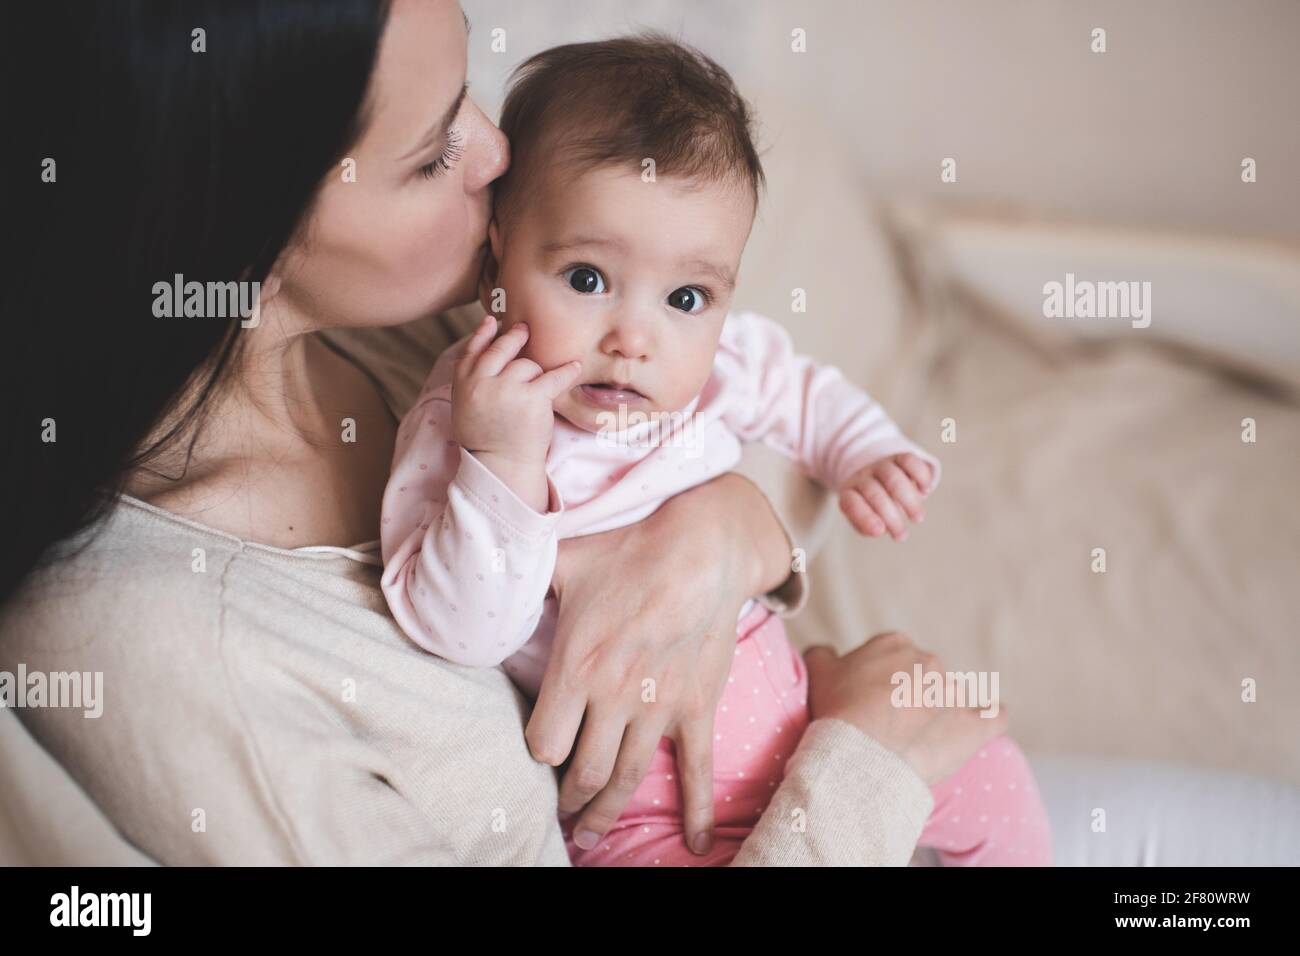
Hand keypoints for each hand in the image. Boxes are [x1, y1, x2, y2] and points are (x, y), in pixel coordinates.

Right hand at [451, 314, 580, 507]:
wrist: (500, 466)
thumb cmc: (485, 438)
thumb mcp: (466, 406)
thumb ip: (471, 380)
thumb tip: (483, 349)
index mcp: (464, 383)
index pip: (474, 350)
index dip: (483, 334)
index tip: (492, 321)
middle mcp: (483, 382)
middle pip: (503, 349)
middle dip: (515, 337)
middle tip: (525, 329)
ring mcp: (507, 388)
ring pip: (527, 364)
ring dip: (535, 375)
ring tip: (535, 392)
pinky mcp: (532, 398)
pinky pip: (553, 377)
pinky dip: (567, 371)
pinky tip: (576, 366)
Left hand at [527, 472, 790, 855]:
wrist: (702, 548)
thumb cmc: (628, 550)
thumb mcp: (563, 559)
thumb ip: (523, 575)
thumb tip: (487, 565)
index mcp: (576, 667)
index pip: (545, 743)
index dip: (539, 753)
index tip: (540, 753)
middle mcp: (614, 697)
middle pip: (583, 771)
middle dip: (568, 799)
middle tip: (562, 813)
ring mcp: (658, 707)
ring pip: (627, 778)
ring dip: (607, 811)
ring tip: (592, 834)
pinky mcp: (697, 707)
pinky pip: (697, 769)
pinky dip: (696, 810)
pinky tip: (697, 843)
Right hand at [804, 633, 1007, 784]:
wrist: (863, 757)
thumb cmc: (837, 713)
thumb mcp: (817, 672)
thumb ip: (823, 652)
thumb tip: (830, 651)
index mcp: (894, 644)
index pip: (890, 656)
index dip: (878, 679)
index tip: (867, 701)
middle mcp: (928, 661)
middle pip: (922, 675)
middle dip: (909, 695)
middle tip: (889, 725)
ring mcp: (954, 692)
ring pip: (950, 697)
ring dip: (939, 712)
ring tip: (920, 740)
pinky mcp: (976, 724)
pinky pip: (994, 716)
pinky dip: (988, 720)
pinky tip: (978, 727)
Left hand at [839, 452, 933, 540]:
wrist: (876, 479)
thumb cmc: (870, 508)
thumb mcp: (863, 522)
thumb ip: (867, 527)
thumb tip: (880, 529)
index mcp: (849, 493)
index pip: (851, 503)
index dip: (865, 518)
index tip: (880, 532)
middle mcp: (863, 476)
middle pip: (875, 494)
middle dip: (892, 518)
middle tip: (902, 536)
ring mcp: (881, 465)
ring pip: (894, 478)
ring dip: (909, 501)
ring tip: (917, 518)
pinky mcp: (899, 457)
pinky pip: (910, 461)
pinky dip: (920, 477)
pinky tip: (924, 491)